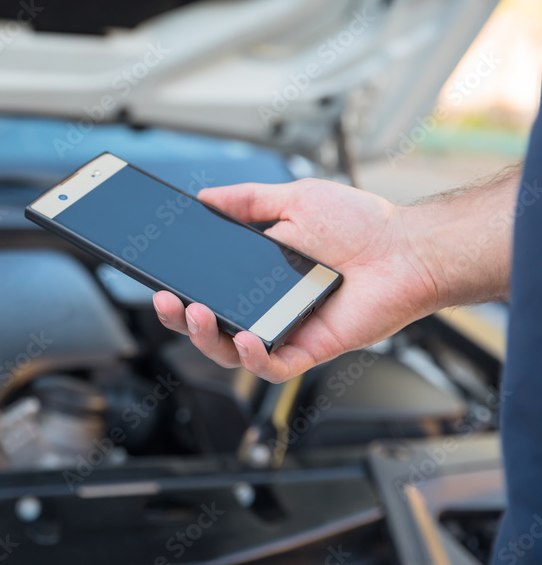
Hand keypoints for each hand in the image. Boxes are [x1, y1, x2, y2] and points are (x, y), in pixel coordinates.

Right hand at [152, 179, 441, 382]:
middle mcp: (266, 307)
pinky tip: (244, 337)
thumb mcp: (292, 201)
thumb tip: (205, 197)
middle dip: (177, 317)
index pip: (207, 289)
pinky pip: (272, 367)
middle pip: (208, 326)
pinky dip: (252, 357)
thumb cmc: (361, 226)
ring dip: (204, 338)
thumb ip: (246, 200)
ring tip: (194, 312)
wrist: (406, 248)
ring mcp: (285, 331)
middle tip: (166, 300)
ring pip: (231, 352)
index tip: (158, 277)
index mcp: (257, 276)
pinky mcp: (309, 349)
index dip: (179, 288)